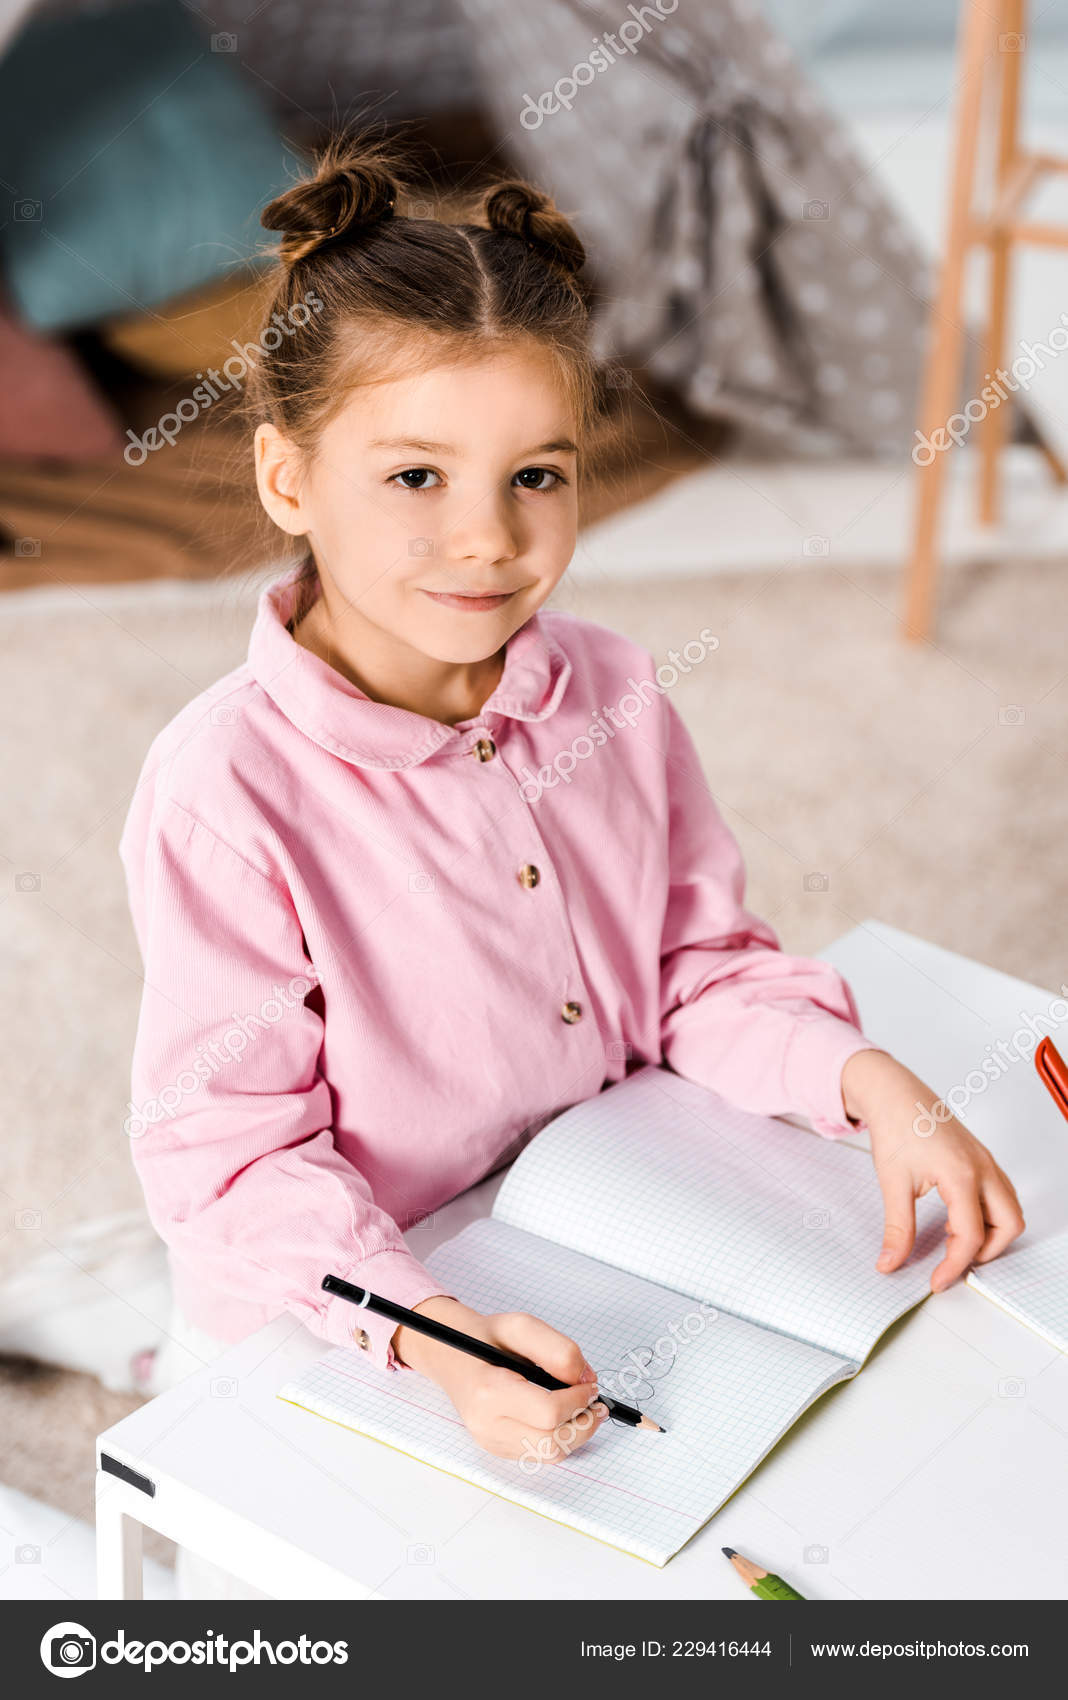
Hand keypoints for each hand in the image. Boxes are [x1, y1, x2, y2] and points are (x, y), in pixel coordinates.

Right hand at [391, 1296, 608, 1464]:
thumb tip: (585, 1379)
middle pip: (552, 1443)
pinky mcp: (497, 1450)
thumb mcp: (521, 1325)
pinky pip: (540, 1455)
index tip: (590, 1386)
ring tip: (584, 1411)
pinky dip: (560, 1439)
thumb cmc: (486, 1339)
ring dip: (576, 1435)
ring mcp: (490, 1442)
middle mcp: (486, 1425)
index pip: (548, 1412)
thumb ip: (557, 1349)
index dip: (578, 1400)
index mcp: (489, 1392)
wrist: (452, 1356)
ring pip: (549, 1455)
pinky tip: (563, 1418)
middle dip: (584, 1424)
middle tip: (596, 1404)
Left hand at [840, 1049, 1025, 1292]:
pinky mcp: (981, 1158)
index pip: (971, 1236)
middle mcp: (982, 1169)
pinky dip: (989, 1214)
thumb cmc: (896, 1127)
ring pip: (1010, 1209)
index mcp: (962, 1175)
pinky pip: (1001, 1194)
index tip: (937, 1281)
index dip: (955, 1266)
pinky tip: (957, 1216)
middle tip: (955, 1262)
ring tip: (955, 1240)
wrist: (894, 1093)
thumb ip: (897, 1229)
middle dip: (987, 1252)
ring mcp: (986, 1162)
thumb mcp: (892, 1183)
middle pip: (1009, 1225)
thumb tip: (891, 1262)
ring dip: (992, 1233)